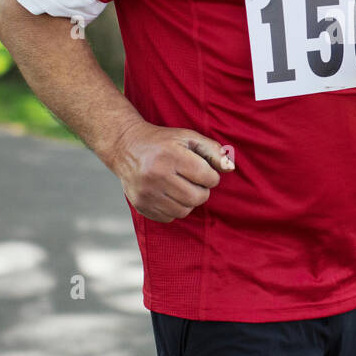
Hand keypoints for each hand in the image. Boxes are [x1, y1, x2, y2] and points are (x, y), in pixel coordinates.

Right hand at [107, 122, 233, 222]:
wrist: (126, 147)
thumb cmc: (162, 142)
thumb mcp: (188, 137)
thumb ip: (213, 151)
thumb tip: (230, 168)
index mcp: (171, 156)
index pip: (207, 177)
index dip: (211, 176)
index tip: (203, 170)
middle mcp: (156, 175)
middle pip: (197, 197)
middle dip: (202, 191)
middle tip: (194, 181)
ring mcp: (146, 193)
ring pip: (184, 211)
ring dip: (188, 201)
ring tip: (181, 186)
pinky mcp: (140, 205)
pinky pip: (169, 218)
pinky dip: (173, 209)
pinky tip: (168, 194)